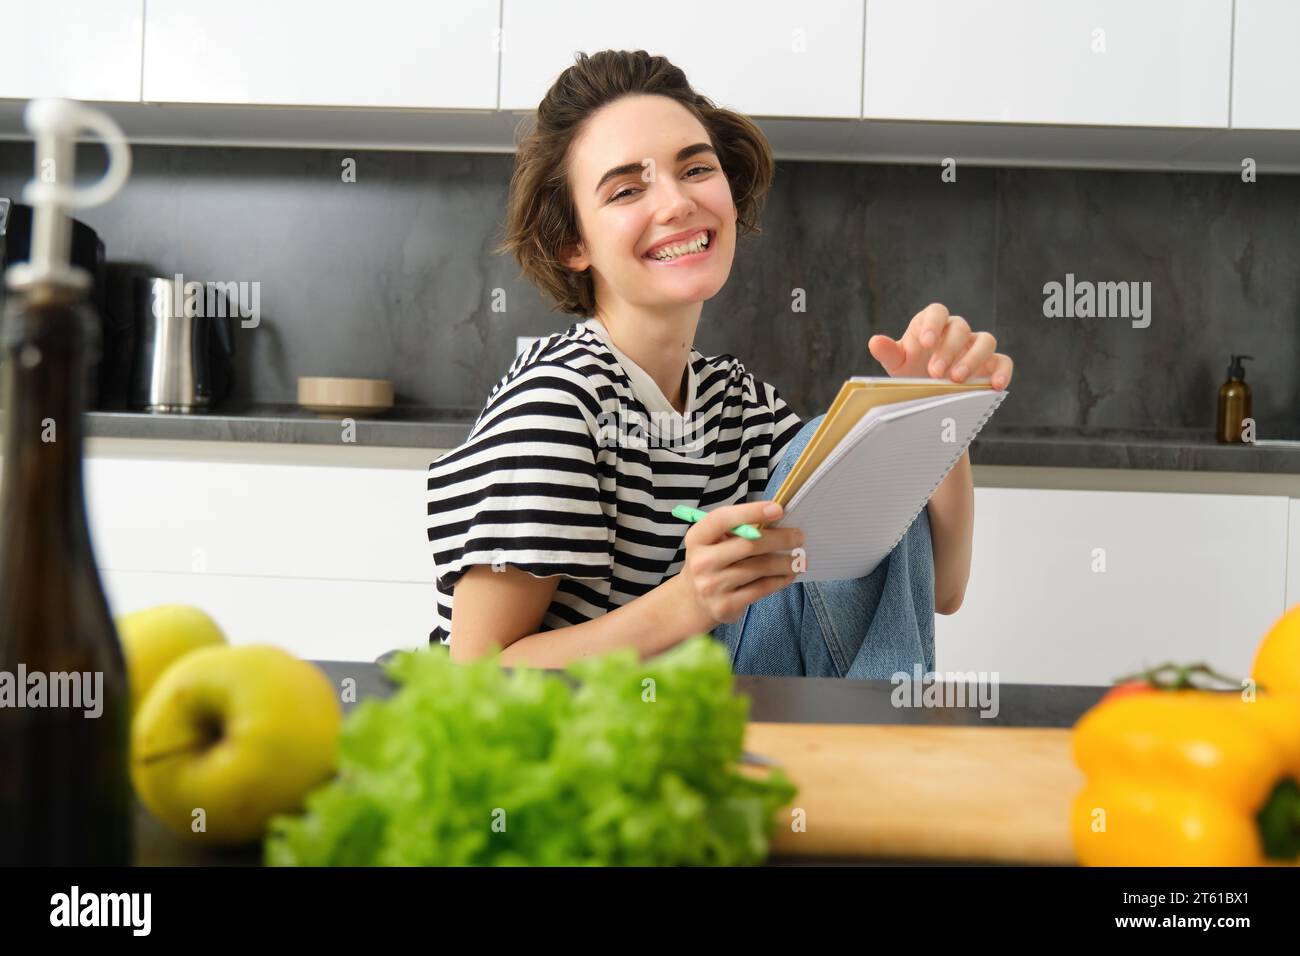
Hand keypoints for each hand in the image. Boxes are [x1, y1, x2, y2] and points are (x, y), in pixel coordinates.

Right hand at [678, 501, 804, 626]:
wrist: (693, 601)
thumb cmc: (713, 561)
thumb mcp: (714, 541)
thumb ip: (738, 529)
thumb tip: (777, 519)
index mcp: (697, 538)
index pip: (722, 519)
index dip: (751, 512)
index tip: (778, 509)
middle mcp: (701, 562)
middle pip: (748, 545)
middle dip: (780, 539)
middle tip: (800, 536)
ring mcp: (712, 586)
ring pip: (760, 568)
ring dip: (785, 562)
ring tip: (799, 559)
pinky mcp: (725, 606)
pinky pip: (761, 589)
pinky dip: (780, 580)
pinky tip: (788, 575)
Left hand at [868, 303, 1013, 389]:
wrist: (928, 392)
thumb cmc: (911, 370)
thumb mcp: (897, 364)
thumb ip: (888, 352)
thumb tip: (874, 342)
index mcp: (933, 324)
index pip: (937, 311)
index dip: (933, 324)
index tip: (925, 343)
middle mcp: (957, 331)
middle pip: (960, 328)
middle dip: (948, 350)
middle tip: (935, 373)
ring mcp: (976, 346)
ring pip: (985, 341)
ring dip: (973, 359)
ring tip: (957, 380)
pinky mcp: (992, 364)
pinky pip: (1003, 361)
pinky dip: (1003, 372)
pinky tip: (996, 386)